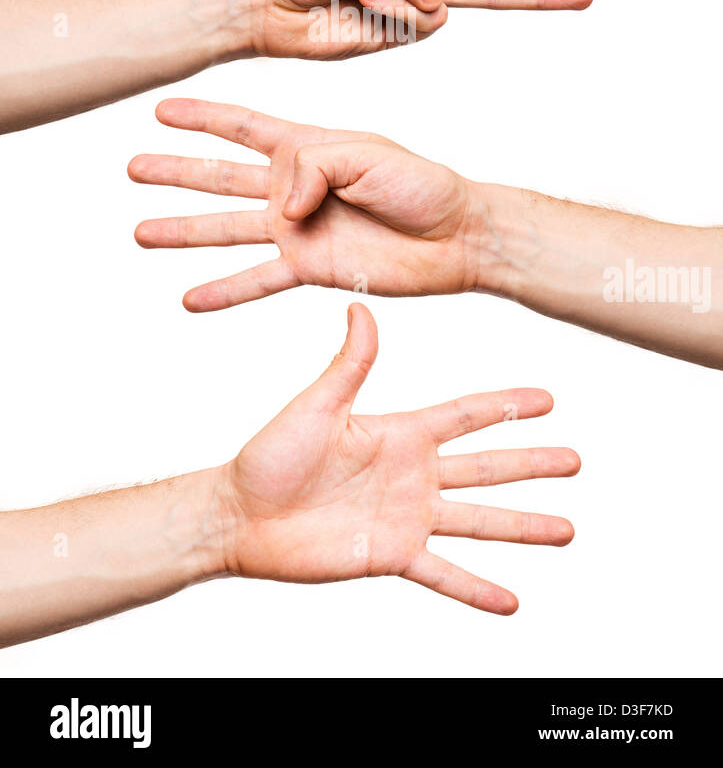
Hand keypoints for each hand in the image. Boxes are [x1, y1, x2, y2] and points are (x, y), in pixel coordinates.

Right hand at [131, 98, 497, 309]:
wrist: (455, 238)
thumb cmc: (421, 185)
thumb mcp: (367, 155)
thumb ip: (314, 168)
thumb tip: (279, 205)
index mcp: (307, 147)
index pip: (242, 127)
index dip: (202, 118)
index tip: (159, 110)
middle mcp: (294, 187)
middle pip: (219, 177)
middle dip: (175, 171)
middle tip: (132, 168)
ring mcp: (297, 229)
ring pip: (226, 229)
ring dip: (183, 231)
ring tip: (141, 232)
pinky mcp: (310, 268)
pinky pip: (257, 281)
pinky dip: (224, 291)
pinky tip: (190, 298)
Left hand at [215, 301, 577, 609]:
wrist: (240, 515)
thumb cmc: (270, 454)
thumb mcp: (317, 403)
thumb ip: (350, 363)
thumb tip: (361, 305)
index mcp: (400, 431)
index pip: (467, 415)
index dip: (508, 406)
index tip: (550, 399)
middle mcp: (412, 474)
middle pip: (488, 467)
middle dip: (532, 464)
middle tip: (576, 460)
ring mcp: (406, 517)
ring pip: (480, 520)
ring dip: (523, 526)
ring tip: (567, 529)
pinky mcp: (391, 556)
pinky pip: (444, 574)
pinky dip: (477, 589)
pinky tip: (511, 600)